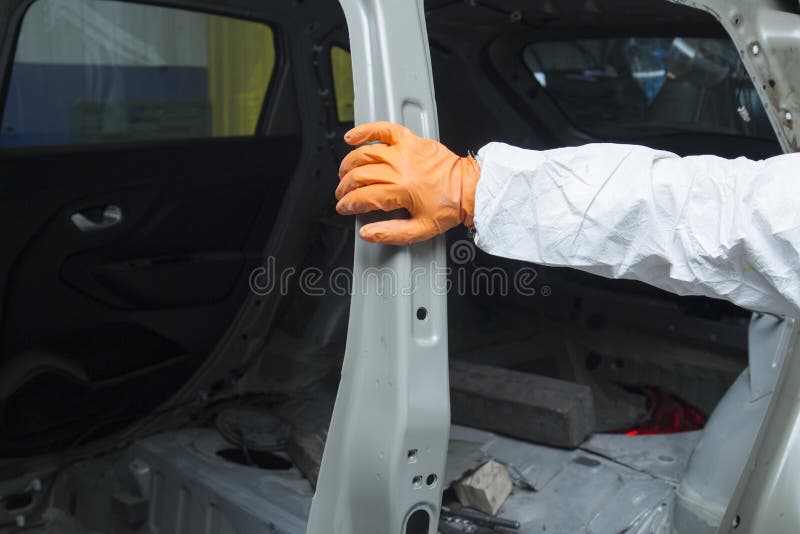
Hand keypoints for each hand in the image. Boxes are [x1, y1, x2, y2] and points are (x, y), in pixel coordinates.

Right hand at [335, 121, 479, 244]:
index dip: (348, 204)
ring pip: (365, 153)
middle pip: (360, 175)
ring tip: (345, 173)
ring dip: (349, 164)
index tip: (344, 207)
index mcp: (401, 190)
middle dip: (345, 187)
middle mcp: (400, 168)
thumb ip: (390, 233)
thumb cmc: (449, 207)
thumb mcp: (420, 230)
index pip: (362, 197)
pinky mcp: (410, 140)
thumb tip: (367, 233)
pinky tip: (352, 137)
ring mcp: (404, 151)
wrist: (469, 188)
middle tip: (343, 194)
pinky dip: (365, 131)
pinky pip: (383, 129)